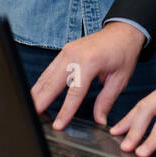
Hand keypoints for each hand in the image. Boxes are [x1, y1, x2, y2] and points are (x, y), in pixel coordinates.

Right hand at [31, 22, 146, 128]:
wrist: (122, 31)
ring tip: (32, 111)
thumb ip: (106, 101)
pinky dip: (42, 84)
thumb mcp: (119, 79)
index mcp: (90, 62)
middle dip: (40, 103)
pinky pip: (49, 70)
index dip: (65, 111)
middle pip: (52, 84)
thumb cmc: (123, 53)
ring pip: (45, 77)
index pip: (74, 93)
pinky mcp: (63, 52)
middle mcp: (74, 55)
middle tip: (33, 120)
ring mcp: (66, 52)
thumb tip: (99, 121)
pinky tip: (37, 96)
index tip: (57, 125)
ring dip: (37, 94)